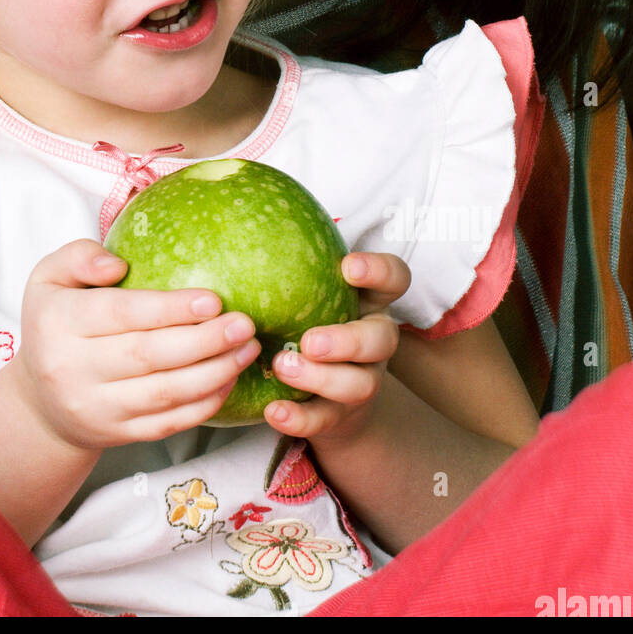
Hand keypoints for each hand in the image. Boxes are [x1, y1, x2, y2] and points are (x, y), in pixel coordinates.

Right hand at [11, 238, 262, 452]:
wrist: (41, 402)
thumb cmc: (56, 324)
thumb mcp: (49, 277)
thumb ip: (79, 257)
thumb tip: (116, 265)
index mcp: (59, 323)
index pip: (121, 315)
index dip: (170, 309)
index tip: (213, 300)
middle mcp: (72, 369)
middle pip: (148, 356)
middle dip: (204, 341)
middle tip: (244, 324)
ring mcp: (95, 408)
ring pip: (164, 394)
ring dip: (214, 373)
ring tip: (247, 349)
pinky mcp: (116, 436)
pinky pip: (168, 423)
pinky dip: (204, 403)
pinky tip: (228, 378)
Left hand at [261, 251, 409, 444]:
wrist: (323, 397)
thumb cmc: (305, 322)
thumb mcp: (305, 291)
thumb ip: (286, 262)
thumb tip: (238, 213)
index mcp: (369, 303)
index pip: (394, 279)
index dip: (379, 272)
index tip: (348, 267)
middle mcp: (375, 342)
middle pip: (382, 339)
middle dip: (348, 340)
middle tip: (311, 341)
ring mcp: (362, 381)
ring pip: (358, 384)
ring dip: (321, 378)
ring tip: (282, 368)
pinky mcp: (340, 417)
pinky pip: (324, 420)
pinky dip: (299, 417)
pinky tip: (273, 411)